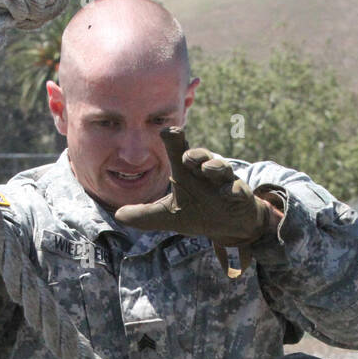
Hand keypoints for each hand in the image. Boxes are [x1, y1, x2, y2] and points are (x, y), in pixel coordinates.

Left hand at [115, 127, 277, 276]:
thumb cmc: (199, 212)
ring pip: (220, 168)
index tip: (168, 133)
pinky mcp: (239, 196)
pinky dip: (232, 190)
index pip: (180, 151)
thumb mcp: (169, 216)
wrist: (230, 226)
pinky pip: (236, 190)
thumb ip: (145, 214)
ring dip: (213, 166)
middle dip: (195, 154)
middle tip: (186, 157)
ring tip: (206, 169)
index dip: (175, 141)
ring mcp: (224, 183)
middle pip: (201, 156)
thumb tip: (118, 216)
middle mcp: (206, 172)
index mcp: (188, 172)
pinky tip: (226, 193)